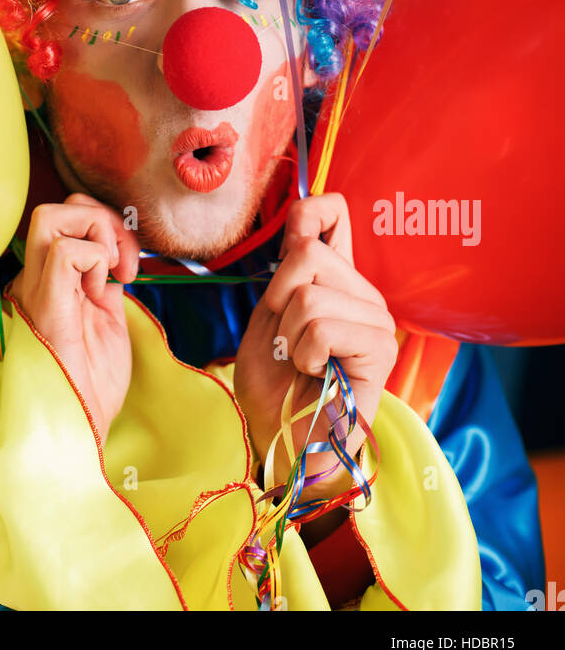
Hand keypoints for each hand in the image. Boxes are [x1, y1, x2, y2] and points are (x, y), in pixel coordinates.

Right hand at [8, 193, 139, 443]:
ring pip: (51, 216)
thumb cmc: (92, 383)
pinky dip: (96, 257)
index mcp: (46, 282)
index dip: (102, 226)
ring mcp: (34, 290)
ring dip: (98, 233)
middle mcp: (32, 280)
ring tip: (113, 272)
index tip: (126, 265)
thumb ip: (103, 282)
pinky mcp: (45, 304)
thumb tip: (116, 255)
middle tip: (123, 261)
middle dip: (100, 219)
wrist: (82, 427)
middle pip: (53, 209)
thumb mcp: (106, 317)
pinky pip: (67, 251)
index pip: (63, 220)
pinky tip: (103, 290)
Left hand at [233, 194, 396, 498]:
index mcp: (335, 278)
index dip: (307, 213)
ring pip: (310, 293)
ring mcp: (376, 318)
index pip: (332, 212)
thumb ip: (288, 269)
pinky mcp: (381, 347)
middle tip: (288, 338)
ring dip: (290, 334)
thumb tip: (307, 219)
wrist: (282, 437)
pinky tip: (317, 372)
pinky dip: (306, 353)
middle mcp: (361, 291)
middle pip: (309, 252)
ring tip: (302, 360)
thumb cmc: (274, 382)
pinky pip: (324, 327)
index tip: (288, 252)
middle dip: (279, 299)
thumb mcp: (269, 314)